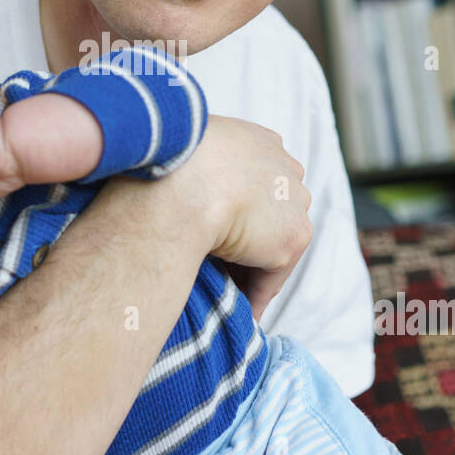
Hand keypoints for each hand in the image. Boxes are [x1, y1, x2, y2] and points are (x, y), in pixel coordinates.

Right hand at [185, 116, 312, 320]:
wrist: (178, 186)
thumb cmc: (162, 167)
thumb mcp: (177, 150)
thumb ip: (191, 162)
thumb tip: (165, 182)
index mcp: (257, 140)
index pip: (257, 180)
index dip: (239, 209)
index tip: (216, 230)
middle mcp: (283, 166)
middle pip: (272, 213)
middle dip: (252, 238)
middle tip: (220, 268)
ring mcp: (293, 202)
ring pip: (272, 244)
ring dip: (251, 268)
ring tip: (224, 295)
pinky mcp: (292, 239)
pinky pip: (271, 276)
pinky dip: (253, 296)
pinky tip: (235, 313)